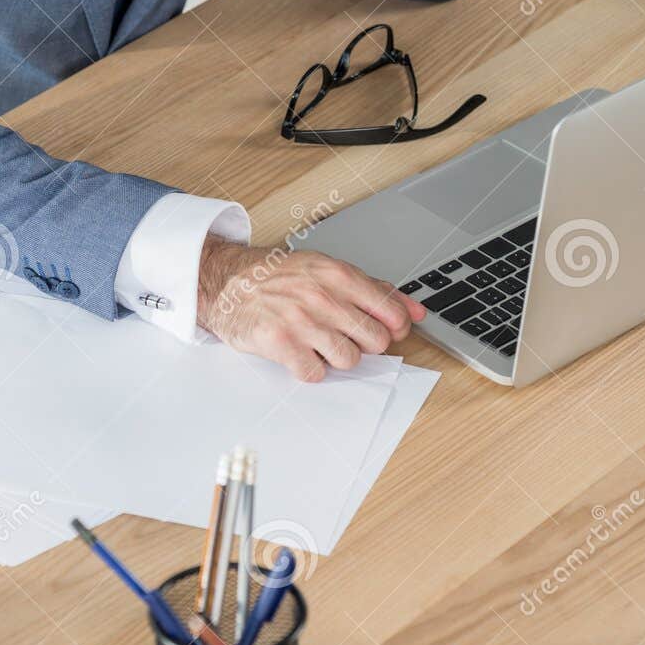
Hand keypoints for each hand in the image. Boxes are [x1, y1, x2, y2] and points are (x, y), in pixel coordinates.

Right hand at [197, 235, 425, 383]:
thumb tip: (416, 310)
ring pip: (349, 360)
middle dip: (363, 344)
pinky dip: (309, 368)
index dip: (393, 328)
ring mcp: (301, 321)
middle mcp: (321, 296)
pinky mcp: (280, 344)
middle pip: (375, 341)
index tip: (383, 330)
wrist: (228, 282)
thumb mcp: (328, 271)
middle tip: (342, 335)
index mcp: (338, 275)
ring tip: (316, 342)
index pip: (392, 312)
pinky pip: (315, 374)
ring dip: (335, 357)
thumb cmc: (279, 278)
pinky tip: (298, 352)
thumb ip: (374, 289)